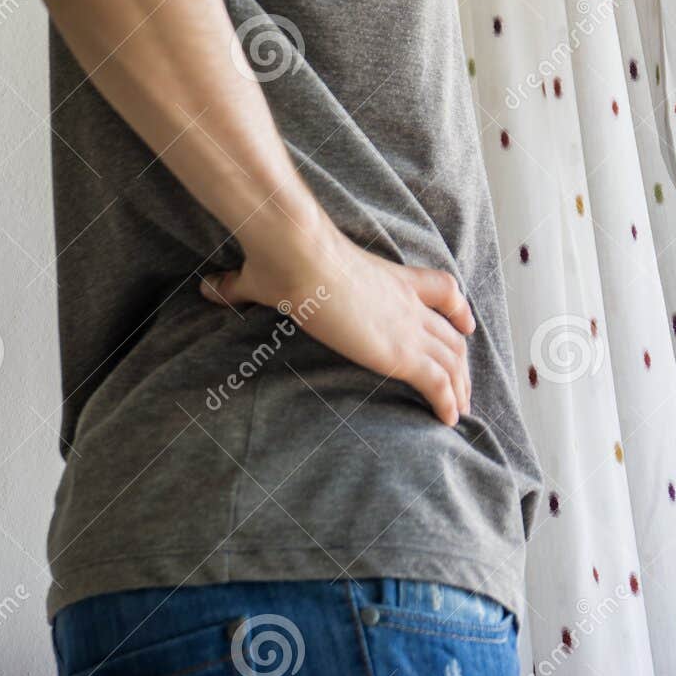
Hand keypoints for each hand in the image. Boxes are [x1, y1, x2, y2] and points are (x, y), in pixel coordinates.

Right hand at [199, 220, 473, 426]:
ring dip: (461, 386)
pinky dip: (449, 402)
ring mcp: (407, 325)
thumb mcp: (267, 272)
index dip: (457, 309)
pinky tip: (450, 419)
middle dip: (462, 361)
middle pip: (452, 332)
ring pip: (452, 359)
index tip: (466, 325)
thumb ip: (240, 285)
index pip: (440, 287)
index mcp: (388, 276)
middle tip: (463, 386)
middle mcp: (406, 300)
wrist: (300, 256)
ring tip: (461, 410)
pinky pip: (438, 382)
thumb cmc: (285, 257)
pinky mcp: (401, 351)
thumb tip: (209, 287)